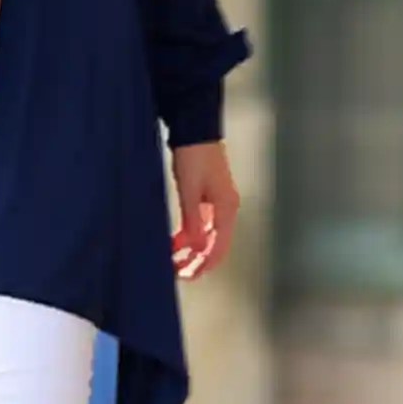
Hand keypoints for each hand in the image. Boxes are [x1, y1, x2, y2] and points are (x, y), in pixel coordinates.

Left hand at [170, 141, 239, 279]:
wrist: (195, 127)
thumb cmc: (193, 156)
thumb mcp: (190, 190)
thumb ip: (193, 221)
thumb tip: (195, 248)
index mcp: (226, 208)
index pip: (218, 246)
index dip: (204, 264)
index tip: (187, 275)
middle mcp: (227, 207)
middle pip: (216, 243)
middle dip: (198, 260)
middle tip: (178, 272)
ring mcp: (219, 201)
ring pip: (209, 234)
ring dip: (194, 248)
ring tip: (175, 258)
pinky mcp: (210, 194)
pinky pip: (204, 222)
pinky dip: (192, 233)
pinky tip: (178, 239)